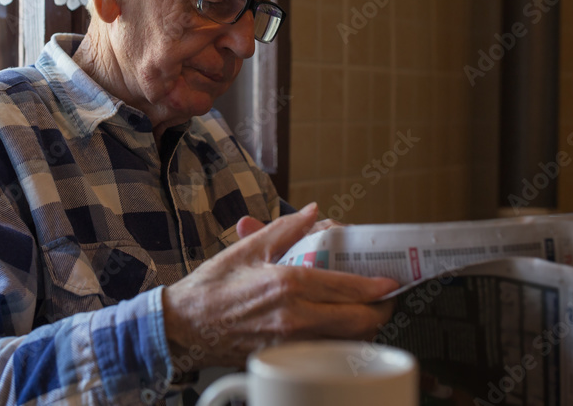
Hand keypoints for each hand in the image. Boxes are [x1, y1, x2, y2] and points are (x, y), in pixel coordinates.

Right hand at [162, 203, 397, 368]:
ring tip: (362, 310)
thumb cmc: (212, 287)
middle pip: (358, 322)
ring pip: (346, 342)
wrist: (182, 327)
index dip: (377, 287)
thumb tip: (314, 212)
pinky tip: (335, 327)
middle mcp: (294, 317)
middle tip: (383, 299)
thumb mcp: (249, 248)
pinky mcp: (283, 359)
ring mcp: (290, 343)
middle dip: (380, 311)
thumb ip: (287, 227)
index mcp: (288, 284)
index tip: (390, 282)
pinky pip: (324, 353)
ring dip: (361, 327)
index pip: (348, 288)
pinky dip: (338, 340)